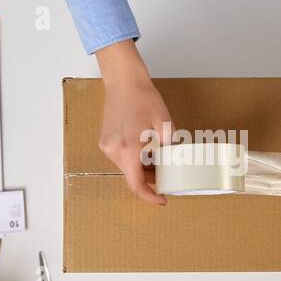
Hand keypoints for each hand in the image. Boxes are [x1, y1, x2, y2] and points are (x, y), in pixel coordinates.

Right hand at [96, 40, 171, 204]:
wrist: (124, 81)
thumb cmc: (144, 98)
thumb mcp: (165, 125)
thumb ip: (170, 149)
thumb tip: (175, 166)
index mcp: (128, 149)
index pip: (136, 185)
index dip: (150, 196)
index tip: (162, 199)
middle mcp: (113, 150)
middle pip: (131, 177)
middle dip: (149, 180)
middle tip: (166, 174)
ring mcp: (106, 145)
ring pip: (126, 168)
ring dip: (141, 168)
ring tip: (157, 157)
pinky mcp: (104, 140)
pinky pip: (120, 157)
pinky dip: (133, 159)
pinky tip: (145, 148)